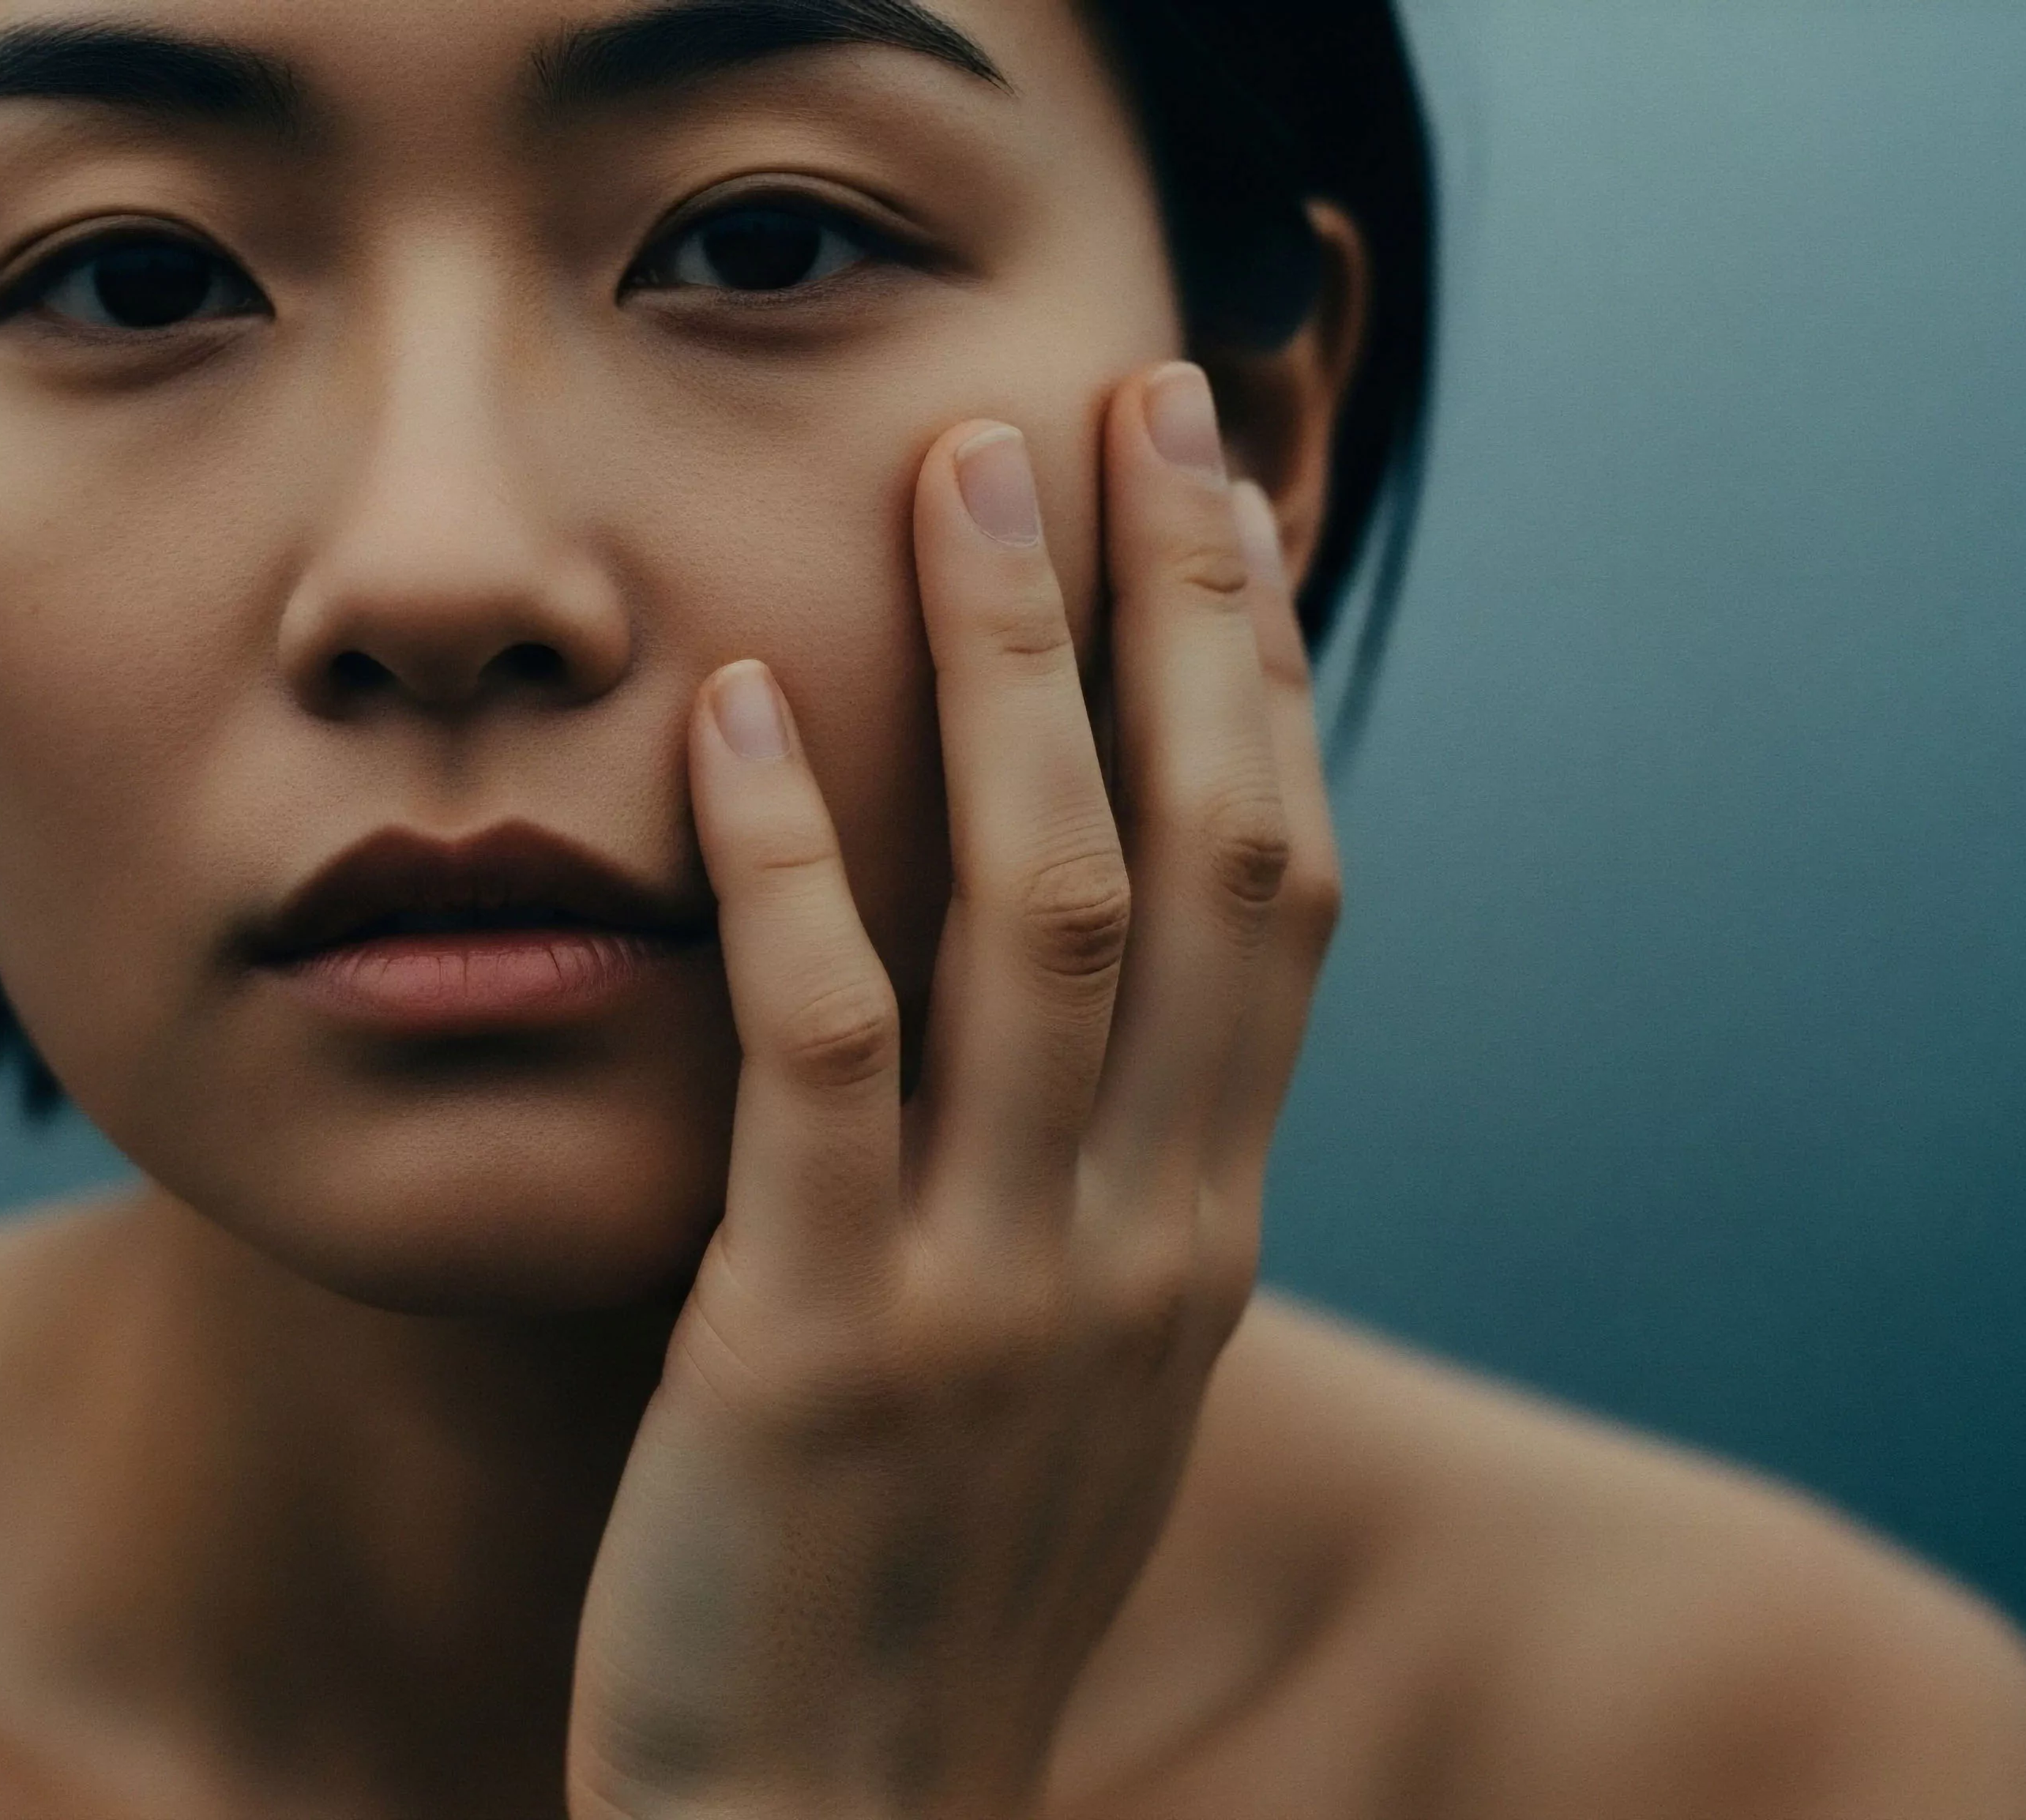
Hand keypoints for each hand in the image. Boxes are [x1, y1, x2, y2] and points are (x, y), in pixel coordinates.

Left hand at [565, 362, 1342, 1818]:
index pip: (1280, 901)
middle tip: (1132, 396)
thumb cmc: (919, 1596)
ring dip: (1014, 673)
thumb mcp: (1059, 1382)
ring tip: (960, 474)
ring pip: (1044, 915)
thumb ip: (1088, 1201)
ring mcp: (992, 1294)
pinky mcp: (813, 1345)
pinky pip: (822, 1054)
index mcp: (1198, 1235)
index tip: (1226, 501)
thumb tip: (1081, 1022)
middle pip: (1208, 859)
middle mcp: (1139, 1241)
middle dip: (1180, 613)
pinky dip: (796, 868)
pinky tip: (745, 714)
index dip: (1264, 682)